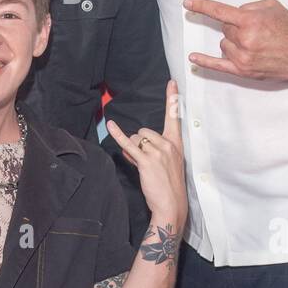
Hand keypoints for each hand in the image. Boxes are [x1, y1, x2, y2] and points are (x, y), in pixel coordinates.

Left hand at [105, 80, 186, 224]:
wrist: (171, 204)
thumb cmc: (169, 185)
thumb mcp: (165, 164)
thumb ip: (149, 151)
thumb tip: (131, 145)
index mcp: (176, 143)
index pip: (174, 117)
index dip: (172, 99)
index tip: (172, 83)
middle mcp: (168, 144)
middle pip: (144, 130)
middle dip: (139, 143)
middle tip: (144, 160)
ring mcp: (158, 151)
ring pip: (136, 138)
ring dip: (133, 149)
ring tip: (141, 165)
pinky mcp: (146, 160)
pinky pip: (129, 144)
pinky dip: (118, 135)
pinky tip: (110, 126)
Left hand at [182, 0, 287, 81]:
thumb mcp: (271, 7)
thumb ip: (248, 8)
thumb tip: (234, 14)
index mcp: (250, 21)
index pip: (219, 11)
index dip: (202, 6)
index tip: (188, 3)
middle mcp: (244, 40)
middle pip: (225, 29)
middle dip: (236, 27)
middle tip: (255, 31)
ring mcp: (242, 57)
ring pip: (224, 44)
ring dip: (234, 42)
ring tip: (255, 44)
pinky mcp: (243, 71)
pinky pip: (218, 66)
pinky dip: (204, 61)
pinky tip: (193, 57)